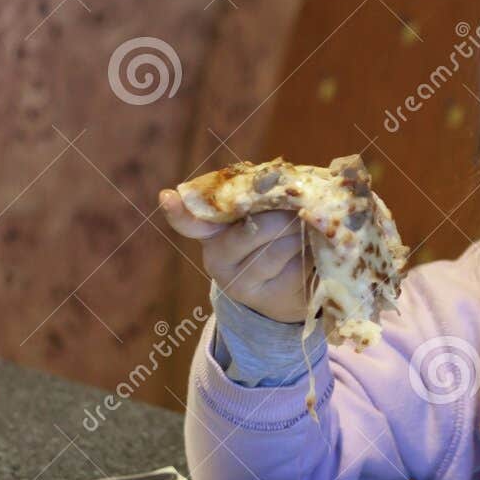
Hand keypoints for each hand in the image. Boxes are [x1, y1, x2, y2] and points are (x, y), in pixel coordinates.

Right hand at [159, 190, 311, 324]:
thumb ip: (255, 201)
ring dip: (300, 233)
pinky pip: (297, 266)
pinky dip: (310, 252)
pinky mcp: (270, 296)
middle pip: (253, 230)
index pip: (188, 222)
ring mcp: (242, 283)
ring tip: (309, 224)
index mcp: (210, 233)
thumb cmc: (268, 241)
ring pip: (278, 249)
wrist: (283, 292)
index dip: (178, 211)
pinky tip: (311, 247)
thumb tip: (284, 182)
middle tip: (301, 205)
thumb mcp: (255, 220)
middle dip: (283, 216)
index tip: (168, 196)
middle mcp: (218, 260)